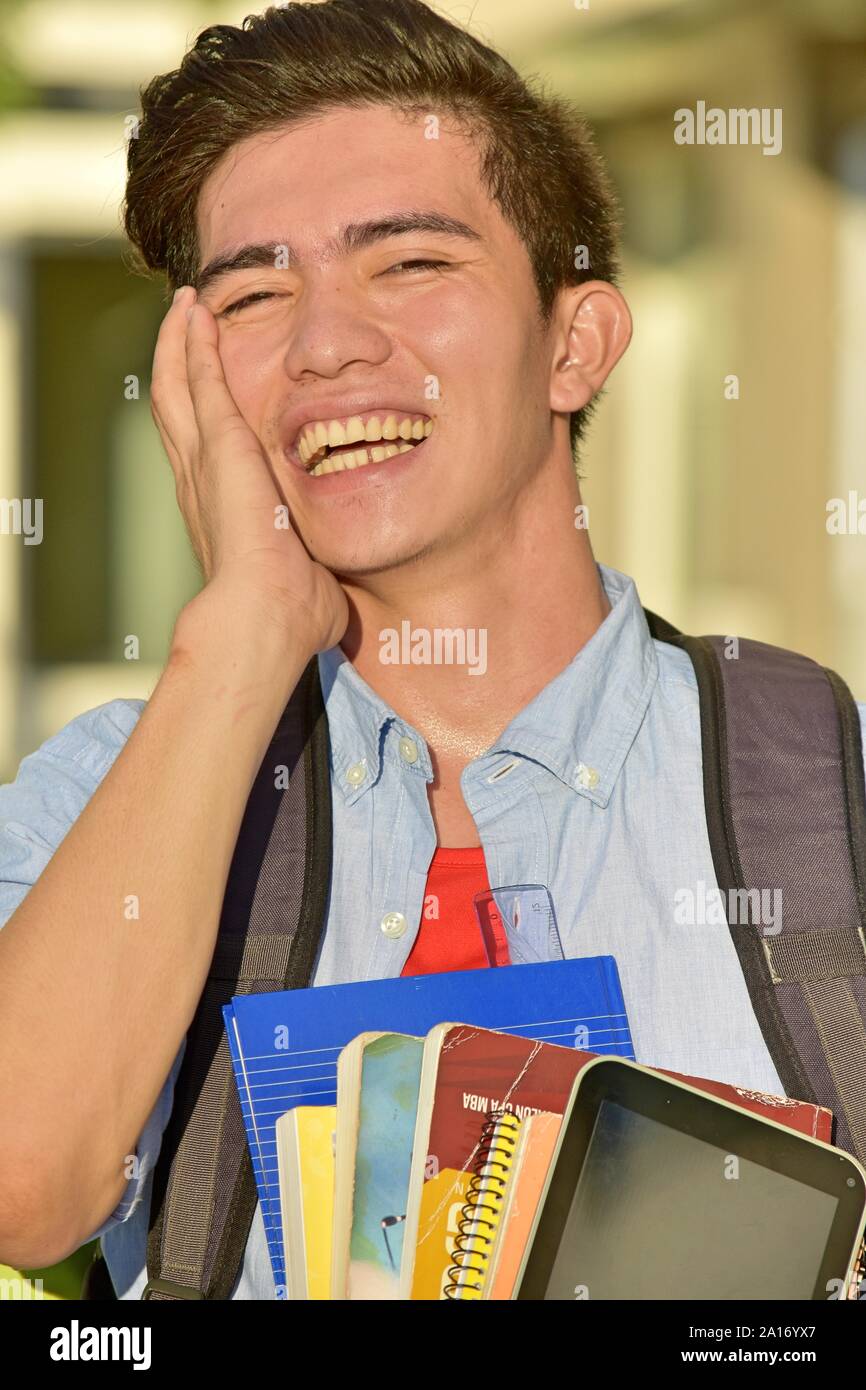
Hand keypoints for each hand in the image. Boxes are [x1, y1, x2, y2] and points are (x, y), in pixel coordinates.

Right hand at [149, 286, 348, 658]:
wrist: (266, 615)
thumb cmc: (291, 616)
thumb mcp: (309, 588)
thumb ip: (317, 583)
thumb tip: (337, 610)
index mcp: (219, 513)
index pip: (203, 455)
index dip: (203, 422)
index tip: (211, 397)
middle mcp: (199, 482)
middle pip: (176, 410)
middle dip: (178, 367)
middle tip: (183, 330)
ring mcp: (204, 460)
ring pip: (176, 386)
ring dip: (179, 344)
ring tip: (184, 307)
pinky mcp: (221, 442)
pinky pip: (200, 376)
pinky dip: (194, 341)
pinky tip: (197, 311)